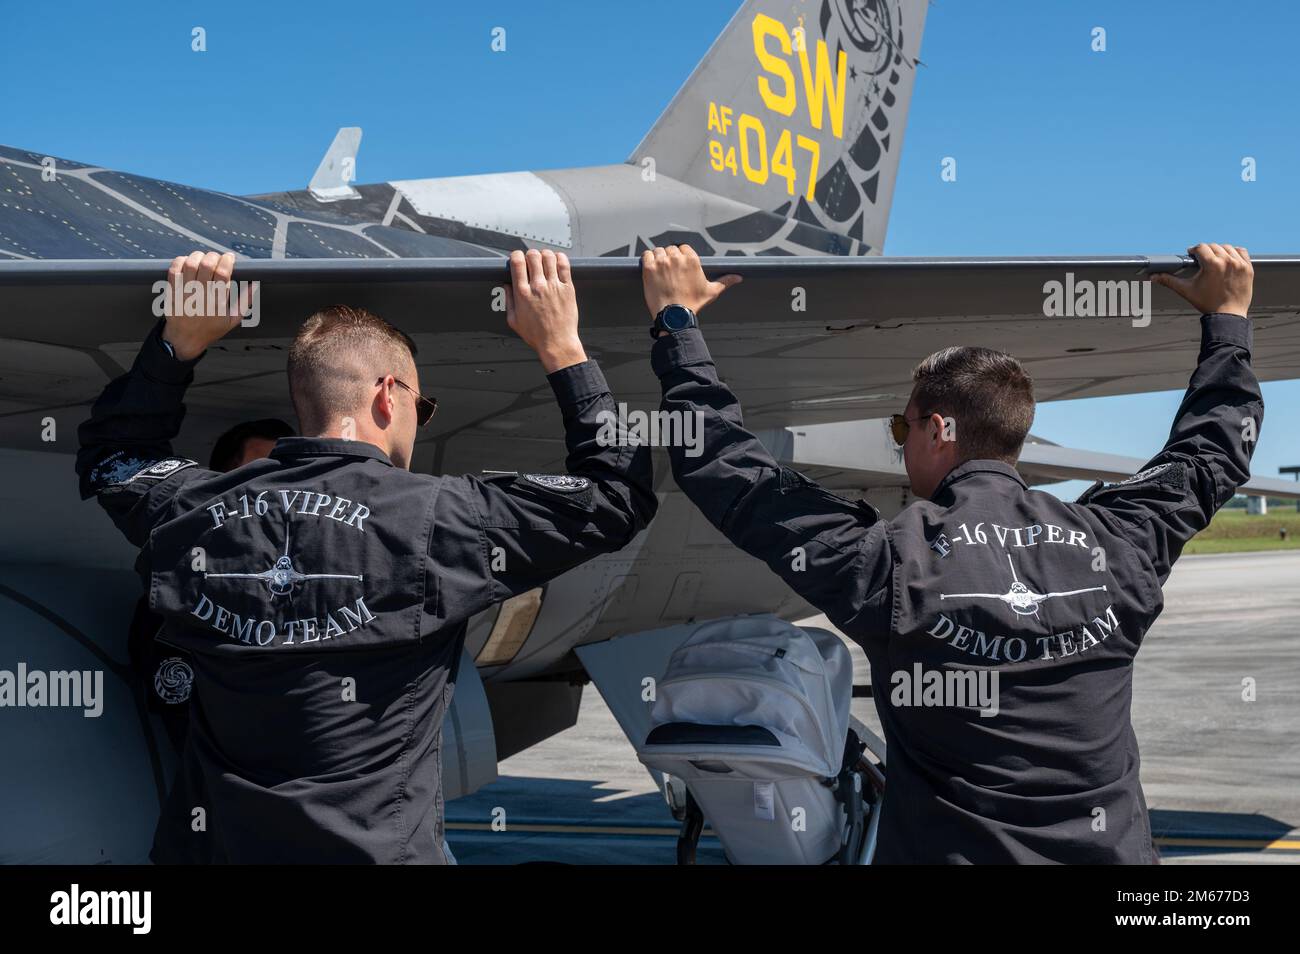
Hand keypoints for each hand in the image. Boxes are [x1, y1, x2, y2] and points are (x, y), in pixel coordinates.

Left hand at [162, 251, 251, 359]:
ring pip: (190, 264)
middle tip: (217, 257)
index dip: (227, 260)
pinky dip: (181, 261)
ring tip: (203, 258)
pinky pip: (174, 270)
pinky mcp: (173, 291)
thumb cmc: (209, 329)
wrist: (185, 339)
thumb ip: (245, 301)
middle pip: (206, 264)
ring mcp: (185, 292)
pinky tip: (188, 262)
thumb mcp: (233, 319)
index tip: (229, 257)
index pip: (222, 273)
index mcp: (217, 302)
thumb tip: (253, 285)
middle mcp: (200, 295)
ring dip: (198, 256)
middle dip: (214, 256)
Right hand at [505, 249, 586, 372]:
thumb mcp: (513, 320)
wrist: (557, 343)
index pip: (517, 262)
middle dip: (530, 254)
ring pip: (549, 257)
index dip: (516, 256)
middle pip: (533, 256)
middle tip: (531, 260)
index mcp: (523, 293)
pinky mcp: (568, 289)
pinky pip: (565, 266)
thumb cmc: (536, 335)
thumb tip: (506, 285)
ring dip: (544, 255)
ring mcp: (554, 287)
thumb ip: (508, 300)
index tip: (518, 258)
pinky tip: (557, 261)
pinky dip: (560, 258)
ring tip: (544, 260)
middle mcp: (538, 287)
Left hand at [641, 245, 740, 324]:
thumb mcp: (711, 292)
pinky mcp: (649, 268)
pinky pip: (646, 255)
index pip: (684, 248)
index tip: (679, 267)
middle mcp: (677, 258)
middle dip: (670, 258)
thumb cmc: (692, 304)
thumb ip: (725, 281)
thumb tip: (738, 278)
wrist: (674, 315)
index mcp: (692, 260)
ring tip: (659, 272)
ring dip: (658, 258)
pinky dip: (647, 259)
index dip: (681, 257)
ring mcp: (662, 262)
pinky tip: (650, 269)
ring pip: (658, 251)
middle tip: (669, 272)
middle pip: (671, 249)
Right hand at [1152, 243, 1252, 317]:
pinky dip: (1235, 252)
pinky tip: (1228, 258)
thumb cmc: (1207, 303)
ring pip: (1227, 248)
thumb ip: (1169, 281)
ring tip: (1214, 259)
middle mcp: (1227, 261)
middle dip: (1205, 251)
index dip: (1194, 250)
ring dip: (1219, 250)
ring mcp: (1239, 264)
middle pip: (1213, 246)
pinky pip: (1242, 252)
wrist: (1228, 315)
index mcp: (1212, 265)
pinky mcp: (1248, 268)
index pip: (1201, 247)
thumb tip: (1153, 277)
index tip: (1191, 254)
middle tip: (1201, 259)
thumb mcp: (1186, 290)